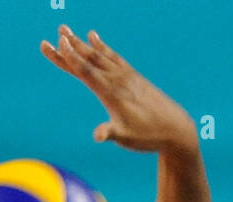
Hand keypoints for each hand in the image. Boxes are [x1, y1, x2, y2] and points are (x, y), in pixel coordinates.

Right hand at [42, 26, 196, 154]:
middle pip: (90, 60)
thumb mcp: (126, 138)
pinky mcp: (133, 76)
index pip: (87, 72)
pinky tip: (93, 36)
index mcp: (112, 94)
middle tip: (57, 31)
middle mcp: (118, 80)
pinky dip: (101, 46)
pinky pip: (113, 57)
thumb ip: (110, 133)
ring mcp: (126, 76)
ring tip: (67, 31)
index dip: (71, 58)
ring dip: (82, 43)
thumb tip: (97, 136)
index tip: (58, 43)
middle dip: (71, 47)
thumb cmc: (148, 137)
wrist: (175, 129)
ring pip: (99, 55)